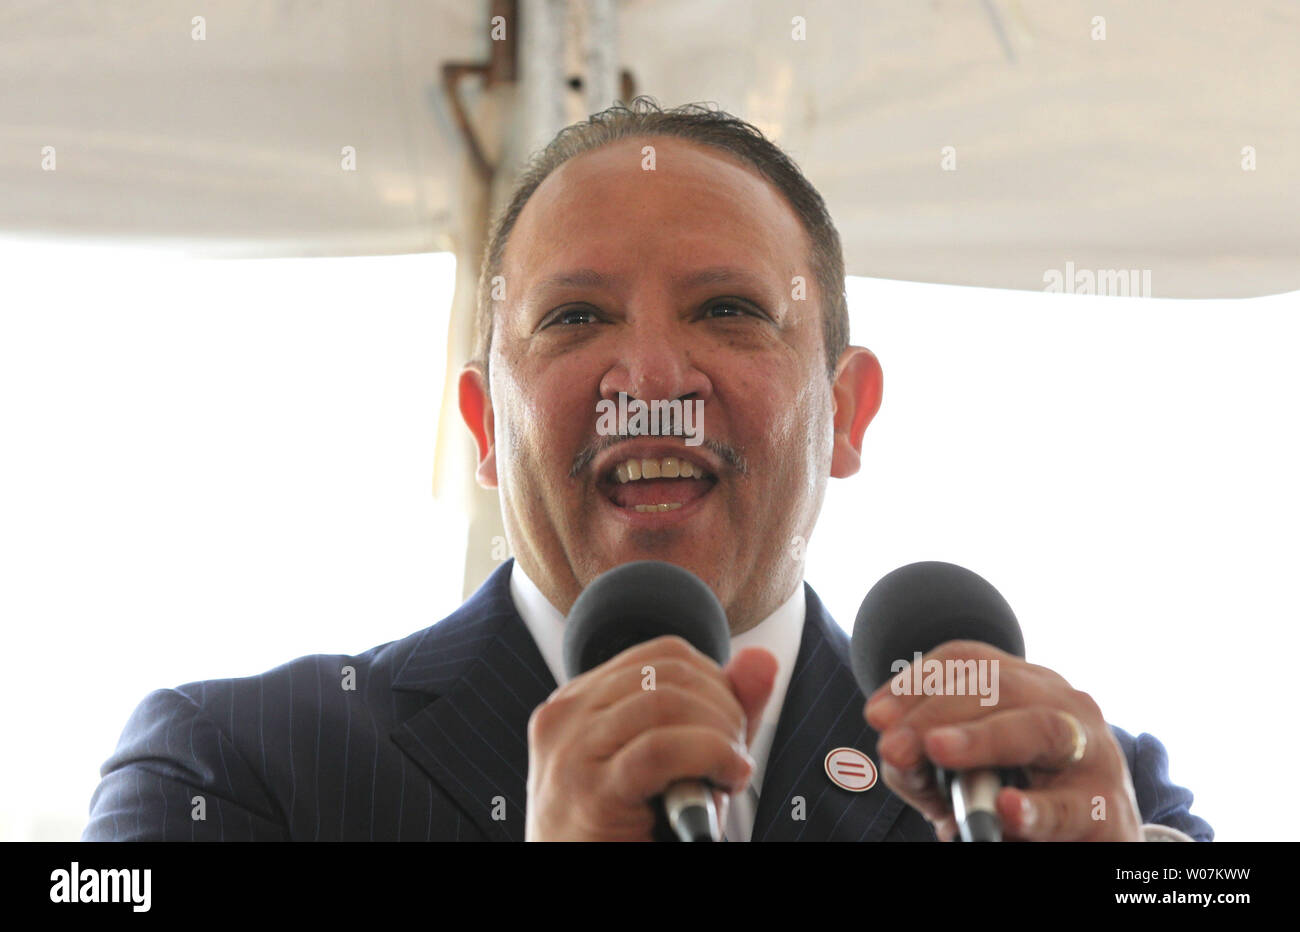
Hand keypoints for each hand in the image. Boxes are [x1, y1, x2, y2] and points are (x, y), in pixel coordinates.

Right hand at [525, 636, 776, 840]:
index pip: (664, 655)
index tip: (729, 726)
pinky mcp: (588, 791)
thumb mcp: (679, 761)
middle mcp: (565, 715)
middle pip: (669, 674)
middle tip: (735, 755)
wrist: (587, 882)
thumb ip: (720, 709)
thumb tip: (763, 659)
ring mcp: (570, 751)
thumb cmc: (628, 833)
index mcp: (579, 701)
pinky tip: (727, 778)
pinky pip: (661, 750)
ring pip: (666, 704)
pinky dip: (710, 756)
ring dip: (719, 735)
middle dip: (723, 708)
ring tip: (729, 772)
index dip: (715, 682)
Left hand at [863, 640, 1142, 841]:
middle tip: (893, 745)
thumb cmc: (1023, 796)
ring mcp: (1092, 752)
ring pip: (1039, 728)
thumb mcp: (965, 772)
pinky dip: (1035, 808)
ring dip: (982, 739)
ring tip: (937, 750)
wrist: (1094, 842)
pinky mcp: (1106, 809)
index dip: (918, 682)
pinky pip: (1069, 806)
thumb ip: (925, 762)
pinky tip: (1006, 808)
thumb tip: (898, 756)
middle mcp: (1063, 704)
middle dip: (936, 712)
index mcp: (1027, 685)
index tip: (876, 714)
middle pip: (999, 686)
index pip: (968, 662)